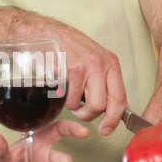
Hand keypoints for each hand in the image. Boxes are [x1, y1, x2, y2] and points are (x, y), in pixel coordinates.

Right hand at [29, 20, 126, 134]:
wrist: (40, 32)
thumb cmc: (65, 47)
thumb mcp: (92, 59)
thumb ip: (102, 80)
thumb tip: (110, 108)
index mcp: (110, 62)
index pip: (120, 98)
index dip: (114, 119)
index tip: (106, 129)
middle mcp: (100, 64)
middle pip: (101, 107)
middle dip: (87, 115)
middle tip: (79, 110)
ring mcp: (84, 66)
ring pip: (81, 106)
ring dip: (71, 105)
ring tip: (66, 91)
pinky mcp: (68, 70)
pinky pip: (66, 99)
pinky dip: (60, 97)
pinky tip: (57, 83)